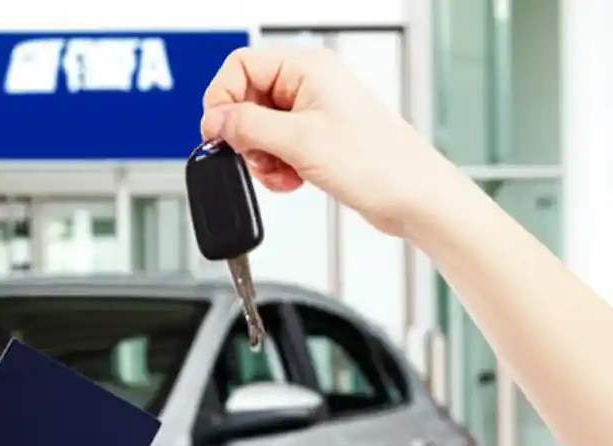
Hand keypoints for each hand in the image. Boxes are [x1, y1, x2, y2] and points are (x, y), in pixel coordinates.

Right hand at [199, 45, 470, 238]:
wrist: (413, 197)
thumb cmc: (379, 163)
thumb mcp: (299, 141)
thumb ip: (248, 126)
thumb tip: (214, 119)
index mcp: (308, 68)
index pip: (241, 66)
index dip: (222, 99)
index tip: (219, 132)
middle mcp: (309, 85)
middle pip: (246, 99)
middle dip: (244, 135)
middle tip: (254, 156)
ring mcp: (312, 113)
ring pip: (257, 128)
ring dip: (260, 157)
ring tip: (280, 171)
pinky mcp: (316, 139)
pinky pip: (275, 148)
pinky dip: (275, 167)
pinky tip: (291, 179)